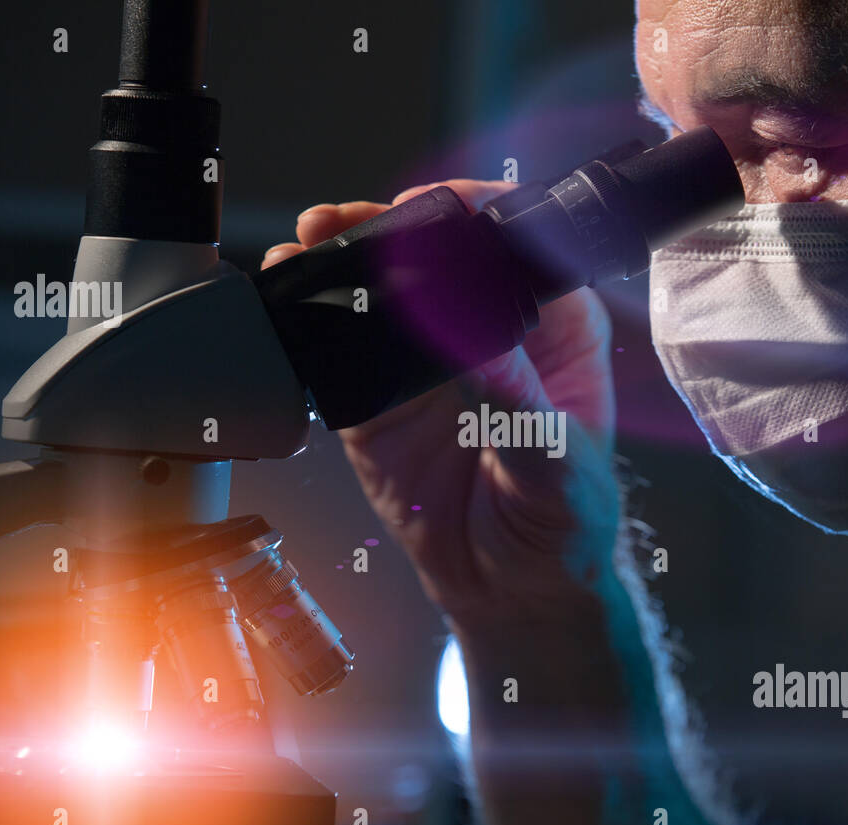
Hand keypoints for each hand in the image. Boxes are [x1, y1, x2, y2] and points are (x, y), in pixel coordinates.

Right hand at [262, 180, 619, 625]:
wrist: (512, 590)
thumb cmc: (562, 523)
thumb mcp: (554, 461)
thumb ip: (515, 399)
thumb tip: (472, 335)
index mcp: (551, 328)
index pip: (512, 245)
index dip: (469, 214)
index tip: (426, 211)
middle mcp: (486, 333)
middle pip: (432, 255)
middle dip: (383, 227)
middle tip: (342, 225)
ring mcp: (426, 365)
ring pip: (377, 294)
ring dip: (336, 266)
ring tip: (302, 255)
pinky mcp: (378, 403)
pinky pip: (337, 355)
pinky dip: (306, 330)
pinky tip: (285, 310)